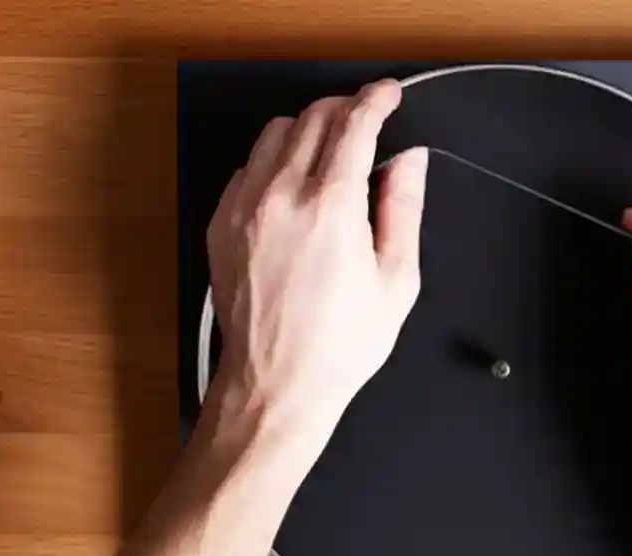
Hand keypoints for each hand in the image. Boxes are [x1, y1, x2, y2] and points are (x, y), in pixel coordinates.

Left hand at [206, 80, 427, 420]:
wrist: (275, 385)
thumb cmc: (339, 345)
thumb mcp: (396, 280)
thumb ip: (404, 208)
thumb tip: (410, 160)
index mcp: (331, 210)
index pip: (354, 125)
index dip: (377, 100)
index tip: (389, 93)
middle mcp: (281, 198)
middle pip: (313, 117)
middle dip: (345, 108)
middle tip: (366, 120)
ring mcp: (244, 209)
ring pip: (275, 133)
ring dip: (308, 129)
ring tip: (330, 151)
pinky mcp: (221, 224)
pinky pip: (247, 166)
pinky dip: (274, 161)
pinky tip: (294, 186)